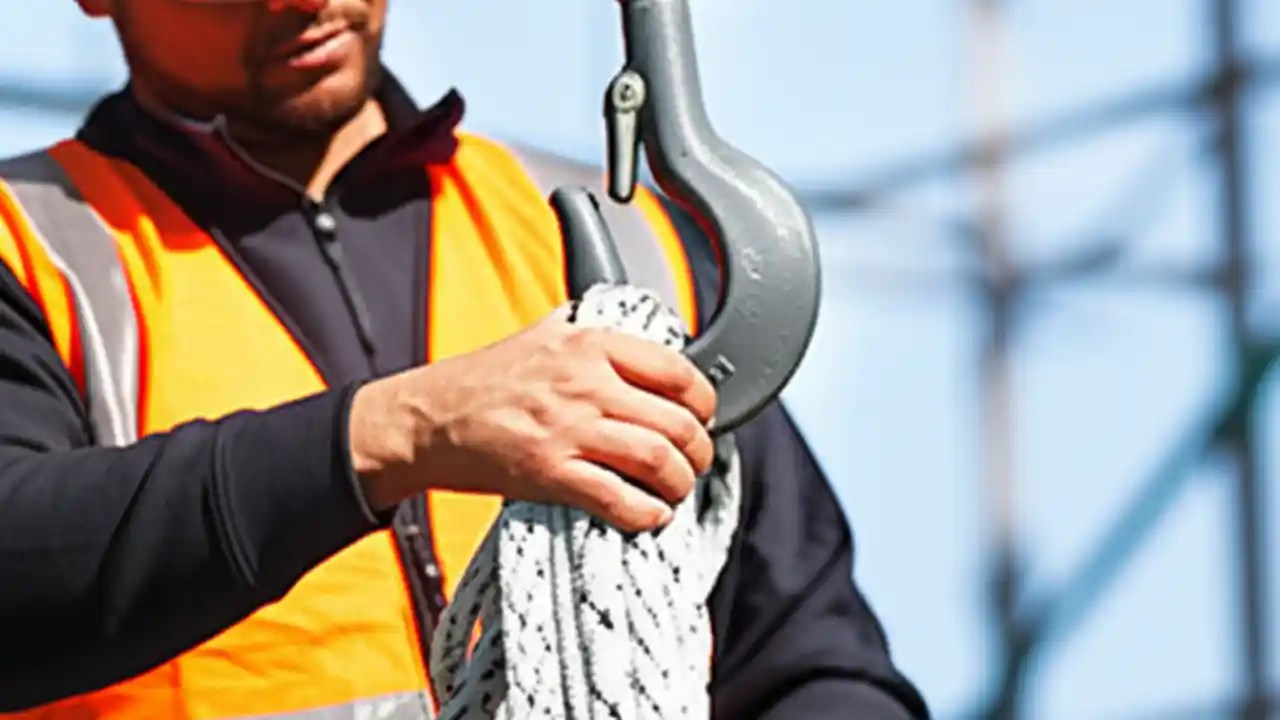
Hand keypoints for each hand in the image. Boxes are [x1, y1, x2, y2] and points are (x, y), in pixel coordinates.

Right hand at [348, 311, 716, 532]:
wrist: (428, 418)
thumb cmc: (482, 379)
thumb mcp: (543, 334)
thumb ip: (590, 333)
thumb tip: (637, 334)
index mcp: (590, 344)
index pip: (678, 372)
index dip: (704, 402)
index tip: (702, 417)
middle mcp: (586, 384)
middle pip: (677, 422)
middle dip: (699, 451)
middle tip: (695, 462)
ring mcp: (569, 430)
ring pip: (658, 460)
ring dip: (680, 484)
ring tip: (676, 490)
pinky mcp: (550, 473)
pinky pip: (620, 500)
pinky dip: (647, 514)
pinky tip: (649, 515)